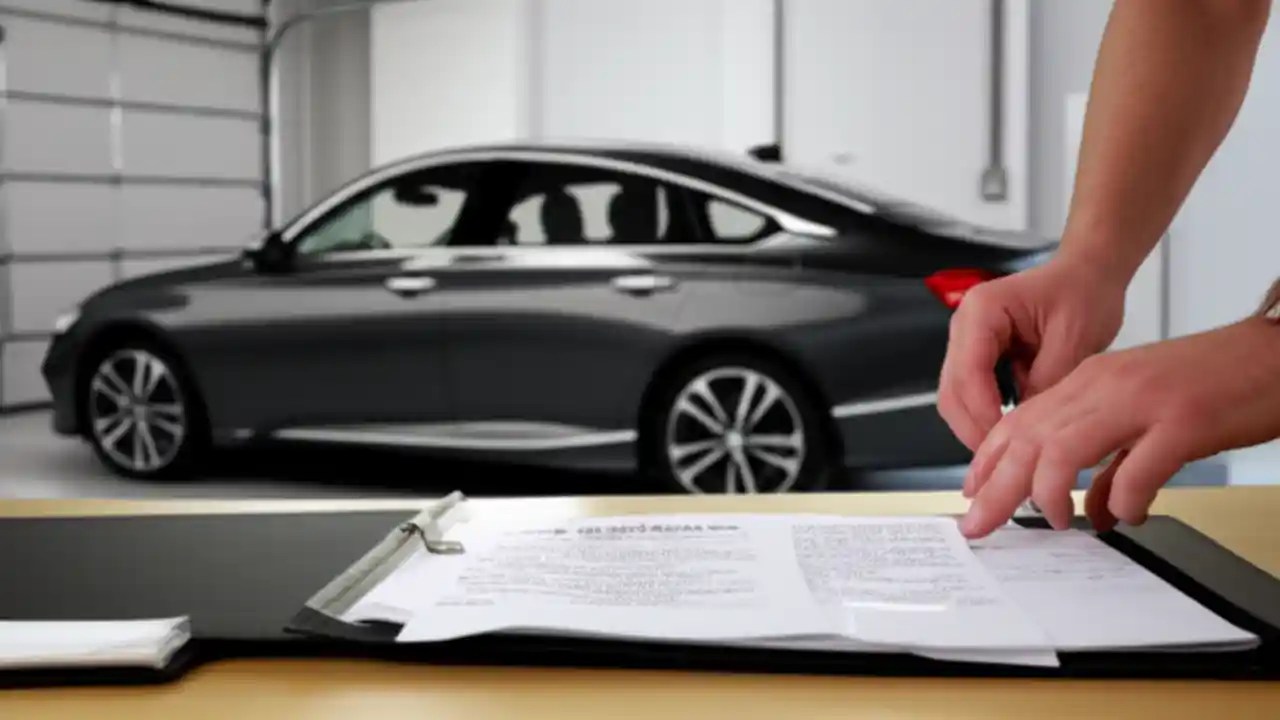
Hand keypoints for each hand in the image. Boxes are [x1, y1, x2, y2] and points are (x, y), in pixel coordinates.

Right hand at [938, 255, 1127, 450]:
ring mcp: (968, 342)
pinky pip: (973, 393)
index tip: (1006, 444)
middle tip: (1004, 461)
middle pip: (952, 390)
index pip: (969, 372)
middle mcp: (965, 326)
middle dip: (973, 428)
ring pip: (956, 396)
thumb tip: (1031, 433)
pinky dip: (987, 416)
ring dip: (977, 426)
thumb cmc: (1083, 293)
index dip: (983, 413)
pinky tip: (1010, 435)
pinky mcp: (980, 356)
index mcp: (982, 311)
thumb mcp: (1074, 340)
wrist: (1089, 275)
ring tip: (1007, 454)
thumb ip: (1047, 385)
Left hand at [959, 318, 1279, 537]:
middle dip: (997, 487)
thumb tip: (1093, 510)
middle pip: (1029, 438)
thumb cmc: (1213, 381)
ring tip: (1053, 522)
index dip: (988, 460)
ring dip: (1048, 492)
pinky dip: (1125, 499)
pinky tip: (1127, 515)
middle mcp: (1107, 385)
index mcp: (1093, 380)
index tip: (972, 494)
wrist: (1273, 351)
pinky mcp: (1183, 421)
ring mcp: (1142, 401)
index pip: (1021, 420)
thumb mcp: (1145, 415)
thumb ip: (1112, 459)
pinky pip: (1138, 469)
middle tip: (979, 525)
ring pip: (1064, 448)